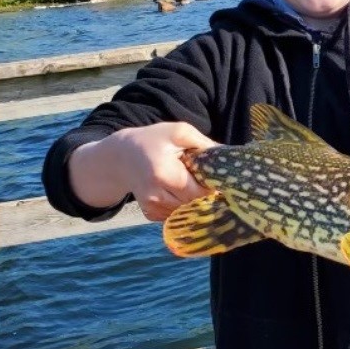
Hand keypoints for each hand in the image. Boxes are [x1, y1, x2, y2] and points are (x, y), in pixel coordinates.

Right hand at [70, 122, 217, 221]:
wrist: (122, 156)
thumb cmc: (154, 140)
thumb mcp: (179, 132)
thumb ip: (204, 144)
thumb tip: (228, 159)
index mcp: (164, 173)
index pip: (200, 192)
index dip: (214, 188)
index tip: (221, 180)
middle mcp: (155, 195)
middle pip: (194, 204)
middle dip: (206, 196)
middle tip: (210, 183)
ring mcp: (151, 207)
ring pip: (187, 213)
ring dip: (195, 202)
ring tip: (192, 184)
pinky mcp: (150, 214)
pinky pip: (176, 216)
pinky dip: (182, 206)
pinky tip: (179, 192)